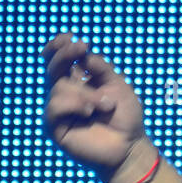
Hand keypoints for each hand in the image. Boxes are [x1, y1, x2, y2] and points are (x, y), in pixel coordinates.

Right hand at [41, 32, 147, 176]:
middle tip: (80, 47)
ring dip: (86, 94)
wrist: (129, 145)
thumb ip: (101, 68)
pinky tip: (90, 112)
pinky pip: (56, 107)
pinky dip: (75, 105)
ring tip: (106, 106)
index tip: (67, 37)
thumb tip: (84, 53)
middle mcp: (65, 93)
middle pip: (52, 68)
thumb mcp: (117, 85)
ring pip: (59, 88)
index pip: (60, 60)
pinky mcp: (54, 126)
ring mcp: (58, 110)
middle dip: (63, 54)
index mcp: (78, 81)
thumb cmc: (125, 115)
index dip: (59, 47)